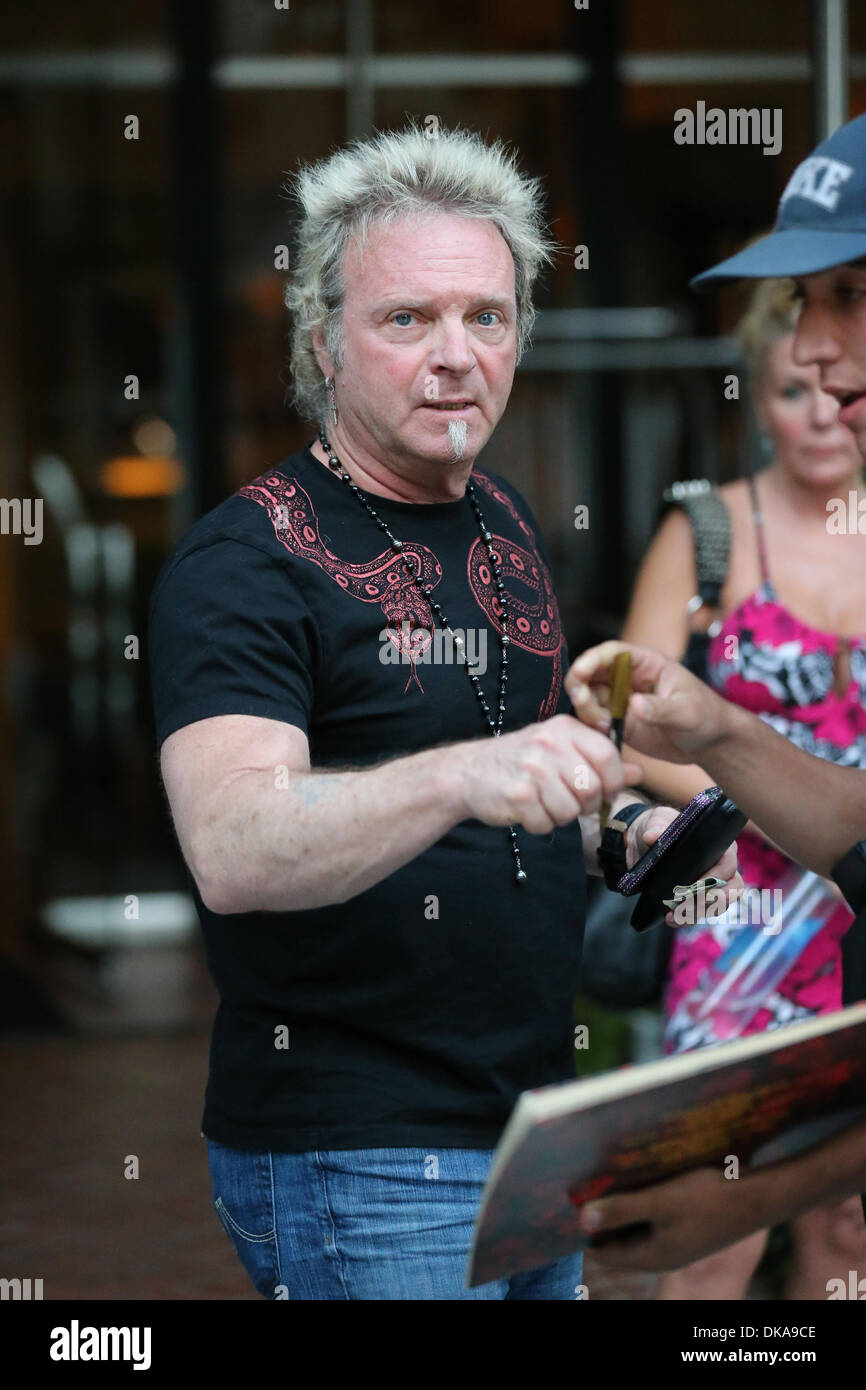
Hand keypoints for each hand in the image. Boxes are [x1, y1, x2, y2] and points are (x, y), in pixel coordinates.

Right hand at [459, 713, 642, 833]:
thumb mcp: (561, 750)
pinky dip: (539, 824)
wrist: (468, 772)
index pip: (607, 755)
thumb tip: (637, 773)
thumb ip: (599, 761)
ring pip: (570, 811)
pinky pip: (546, 824)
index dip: (612, 781)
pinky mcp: (517, 796)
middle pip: (592, 789)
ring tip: (542, 802)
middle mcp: (548, 744)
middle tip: (566, 800)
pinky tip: (526, 809)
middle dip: (584, 804)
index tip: (603, 791)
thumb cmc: (521, 761)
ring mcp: (532, 770)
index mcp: (564, 728)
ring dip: (559, 816)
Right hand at [565, 641, 732, 763]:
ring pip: (589, 698)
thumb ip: (661, 709)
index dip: (593, 658)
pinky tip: (603, 735)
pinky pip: (594, 721)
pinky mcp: (618, 723)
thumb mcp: (688, 712)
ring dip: (586, 709)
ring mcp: (620, 701)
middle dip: (580, 683)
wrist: (710, 743)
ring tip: (601, 725)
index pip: (613, 653)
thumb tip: (633, 704)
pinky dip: (591, 728)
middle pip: (592, 673)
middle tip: (580, 699)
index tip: (580, 670)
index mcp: (646, 664)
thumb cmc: (706, 717)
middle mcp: (627, 679)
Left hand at [575, 1165, 768, 1271]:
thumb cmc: (708, 1200)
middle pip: (620, 1238)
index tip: (567, 1205)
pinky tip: (637, 1177)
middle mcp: (662, 1254)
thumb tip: (582, 1219)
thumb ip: (621, 1211)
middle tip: (582, 1184)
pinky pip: (654, 1217)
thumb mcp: (660, 1202)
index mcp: (651, 1256)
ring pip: (637, 1226)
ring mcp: (676, 1241)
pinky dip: (642, 1202)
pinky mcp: (687, 1226)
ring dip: (622, 1205)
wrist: (757, 1197)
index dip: (585, 1230)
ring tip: (604, 1176)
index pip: (605, 1252)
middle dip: (602, 1215)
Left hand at [626, 806, 743, 925]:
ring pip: (720, 904)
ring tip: (675, 917)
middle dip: (713, 901)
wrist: (643, 843)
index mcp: (717, 844)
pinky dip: (689, 918)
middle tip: (687, 906)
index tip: (696, 885)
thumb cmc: (658, 825)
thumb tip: (652, 836)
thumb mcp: (656, 820)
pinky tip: (670, 919)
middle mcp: (721, 864)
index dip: (717, 876)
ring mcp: (712, 882)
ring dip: (699, 913)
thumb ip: (657, 826)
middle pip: (733, 888)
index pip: (729, 863)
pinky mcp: (698, 896)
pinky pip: (702, 911)